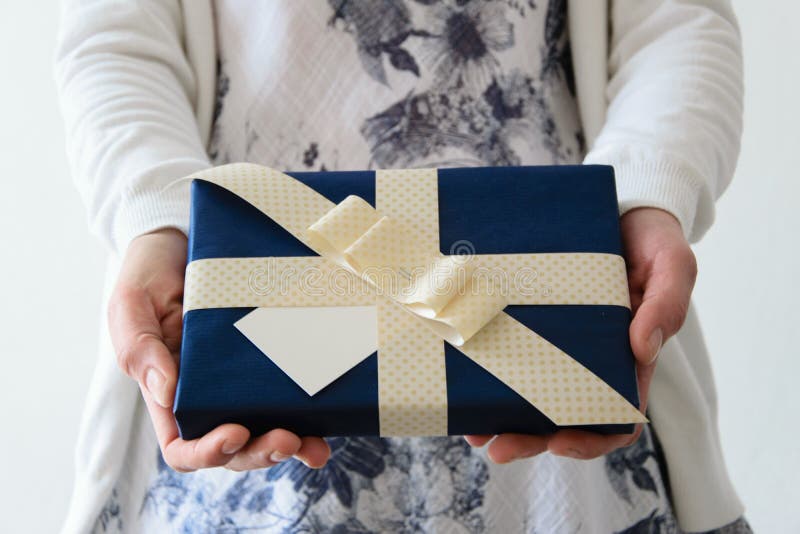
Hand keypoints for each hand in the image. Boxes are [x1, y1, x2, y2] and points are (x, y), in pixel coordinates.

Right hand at [108, 228, 330, 471]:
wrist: (184, 240)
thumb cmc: (150, 273)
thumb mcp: (131, 302)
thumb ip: (138, 346)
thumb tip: (166, 392)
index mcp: (167, 393)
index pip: (182, 446)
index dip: (207, 452)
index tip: (234, 433)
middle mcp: (206, 396)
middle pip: (233, 449)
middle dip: (259, 452)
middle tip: (287, 437)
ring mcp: (239, 383)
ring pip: (264, 432)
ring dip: (289, 446)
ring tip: (313, 445)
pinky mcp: (268, 363)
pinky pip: (287, 400)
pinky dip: (309, 418)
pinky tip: (329, 422)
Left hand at [465, 207, 696, 461]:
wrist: (624, 205)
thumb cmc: (653, 239)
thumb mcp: (672, 265)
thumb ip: (666, 304)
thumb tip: (643, 349)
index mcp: (627, 359)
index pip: (613, 417)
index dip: (590, 439)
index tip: (560, 442)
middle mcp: (590, 359)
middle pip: (562, 416)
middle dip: (531, 439)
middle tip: (497, 447)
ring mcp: (559, 340)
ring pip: (530, 392)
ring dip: (502, 418)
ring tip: (471, 428)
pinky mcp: (534, 317)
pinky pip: (511, 350)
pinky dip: (489, 372)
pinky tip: (463, 379)